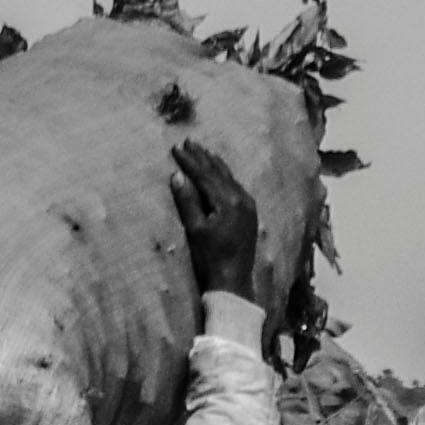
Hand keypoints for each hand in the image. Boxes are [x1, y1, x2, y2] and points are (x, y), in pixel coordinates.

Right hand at [169, 138, 263, 302]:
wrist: (233, 282)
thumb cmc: (210, 258)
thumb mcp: (195, 229)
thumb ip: (187, 200)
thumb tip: (177, 176)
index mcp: (228, 200)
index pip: (205, 174)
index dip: (189, 161)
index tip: (175, 148)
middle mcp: (242, 198)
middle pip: (219, 172)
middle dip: (203, 157)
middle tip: (189, 142)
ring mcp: (248, 205)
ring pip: (229, 177)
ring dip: (215, 164)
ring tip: (203, 152)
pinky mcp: (249, 214)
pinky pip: (236, 186)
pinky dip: (224, 177)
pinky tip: (219, 174)